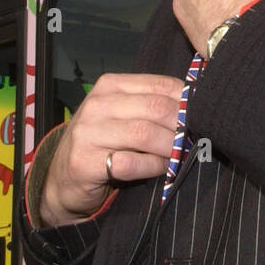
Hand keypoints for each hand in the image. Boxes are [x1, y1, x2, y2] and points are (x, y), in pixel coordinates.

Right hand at [39, 73, 182, 226]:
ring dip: (171, 147)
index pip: (160, 85)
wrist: (62, 179)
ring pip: (145, 134)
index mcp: (110, 85)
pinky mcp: (85, 162)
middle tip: (195, 138)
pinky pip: (132, 162)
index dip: (187, 101)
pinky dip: (154, 167)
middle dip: (182, 125)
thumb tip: (196, 104)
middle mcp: (97, 104)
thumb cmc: (102, 143)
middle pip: (156, 108)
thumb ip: (151, 105)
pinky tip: (162, 169)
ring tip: (180, 155)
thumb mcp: (122, 115)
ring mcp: (88, 132)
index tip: (202, 116)